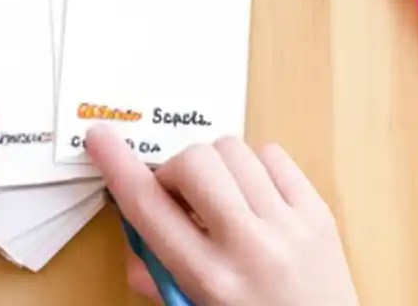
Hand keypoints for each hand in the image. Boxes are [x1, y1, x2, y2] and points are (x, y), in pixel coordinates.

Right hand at [87, 126, 357, 305]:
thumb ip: (157, 273)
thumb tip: (132, 224)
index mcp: (209, 280)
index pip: (149, 207)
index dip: (117, 166)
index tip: (99, 138)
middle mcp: (248, 247)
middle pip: (194, 162)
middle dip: (176, 172)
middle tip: (182, 198)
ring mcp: (288, 225)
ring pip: (232, 150)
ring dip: (215, 167)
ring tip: (222, 200)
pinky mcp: (318, 212)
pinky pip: (273, 155)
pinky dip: (254, 167)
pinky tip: (255, 197)